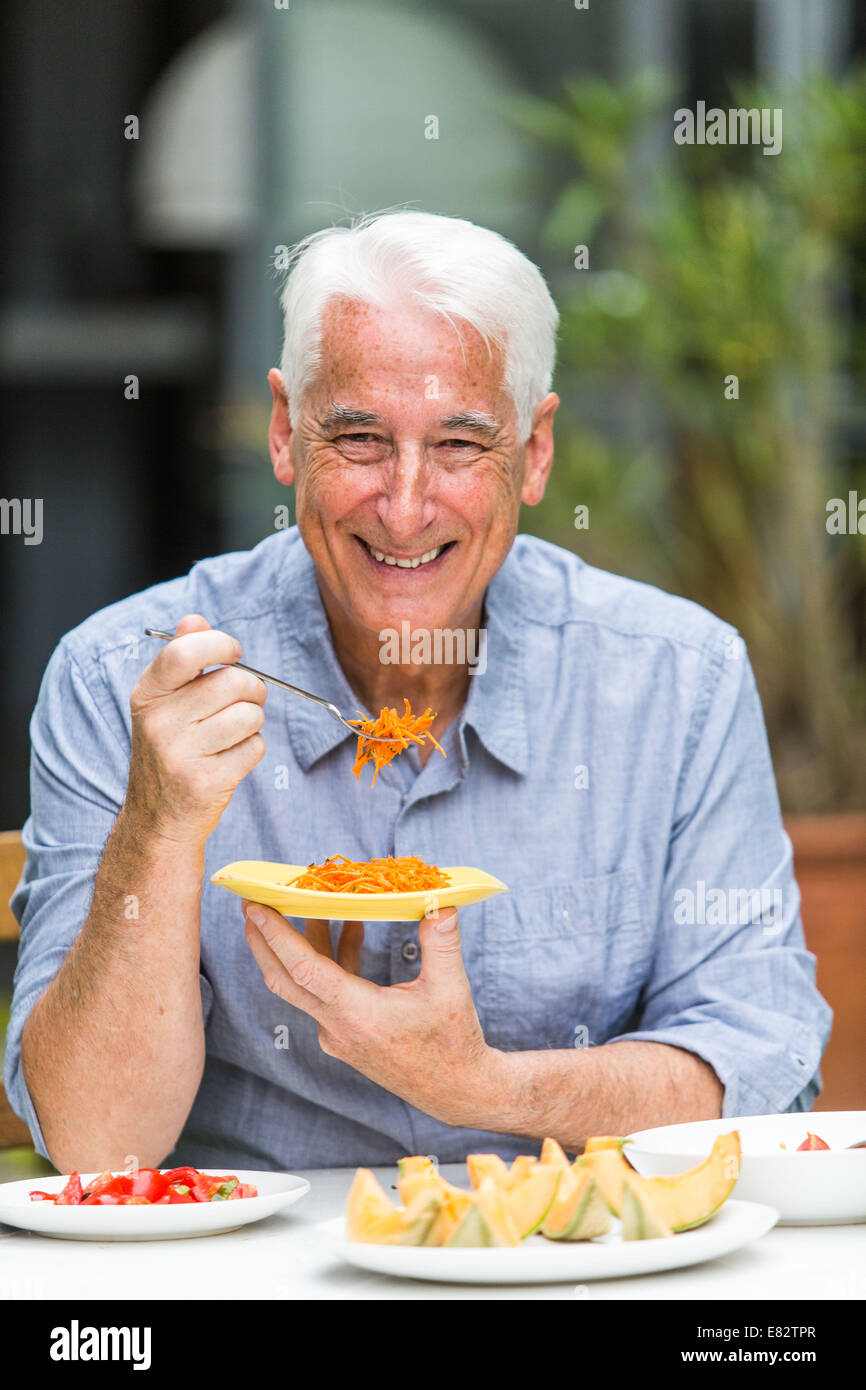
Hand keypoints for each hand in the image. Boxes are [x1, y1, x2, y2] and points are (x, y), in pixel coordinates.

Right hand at [126, 614, 266, 845]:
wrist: (157, 818)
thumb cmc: (170, 749)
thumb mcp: (164, 703)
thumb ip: (182, 658)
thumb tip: (195, 620)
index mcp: (147, 695)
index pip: (185, 651)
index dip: (220, 644)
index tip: (234, 653)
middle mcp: (159, 723)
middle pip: (233, 683)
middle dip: (252, 688)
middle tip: (245, 700)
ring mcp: (180, 755)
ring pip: (250, 715)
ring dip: (253, 721)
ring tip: (234, 732)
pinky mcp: (206, 782)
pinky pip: (255, 747)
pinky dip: (252, 750)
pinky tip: (231, 758)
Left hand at [242, 902, 503, 1127]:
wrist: (455, 1090)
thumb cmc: (453, 1043)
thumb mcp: (450, 989)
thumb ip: (442, 942)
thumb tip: (441, 901)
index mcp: (358, 1015)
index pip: (303, 971)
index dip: (277, 937)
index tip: (256, 907)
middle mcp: (338, 1026)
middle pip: (285, 979)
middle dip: (263, 941)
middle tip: (250, 904)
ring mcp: (338, 1033)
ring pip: (305, 984)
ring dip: (302, 944)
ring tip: (306, 904)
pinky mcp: (346, 1035)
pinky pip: (327, 992)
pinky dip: (332, 960)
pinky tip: (349, 930)